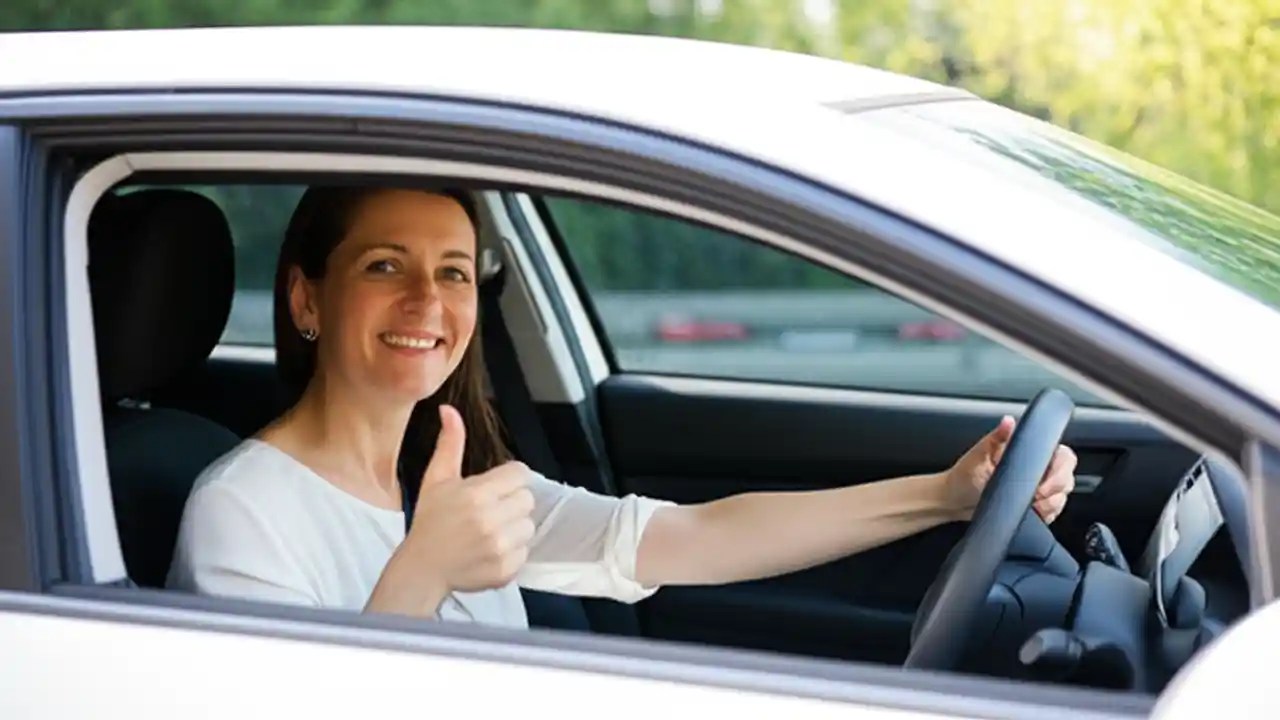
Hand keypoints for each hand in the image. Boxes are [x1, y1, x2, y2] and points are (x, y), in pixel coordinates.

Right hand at [398, 404, 535, 592]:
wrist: (422, 568)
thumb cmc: (430, 521)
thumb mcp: (437, 479)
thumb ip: (450, 444)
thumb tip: (449, 410)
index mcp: (477, 493)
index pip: (520, 473)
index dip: (508, 479)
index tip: (495, 488)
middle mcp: (490, 519)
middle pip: (527, 499)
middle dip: (511, 502)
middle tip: (490, 510)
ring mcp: (499, 546)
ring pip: (529, 525)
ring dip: (514, 527)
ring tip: (490, 531)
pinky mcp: (505, 569)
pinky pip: (525, 551)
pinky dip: (512, 551)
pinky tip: (490, 549)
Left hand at [943, 415, 1075, 522]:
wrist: (954, 501)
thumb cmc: (964, 476)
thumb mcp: (978, 455)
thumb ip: (996, 438)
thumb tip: (1008, 421)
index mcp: (1028, 451)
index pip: (1062, 455)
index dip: (1059, 469)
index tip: (1043, 482)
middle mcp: (1037, 468)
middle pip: (1067, 477)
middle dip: (1055, 490)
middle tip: (1035, 497)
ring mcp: (1038, 488)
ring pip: (1062, 496)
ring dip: (1050, 504)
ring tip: (1030, 506)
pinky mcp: (1035, 506)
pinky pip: (1054, 512)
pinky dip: (1046, 514)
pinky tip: (1032, 514)